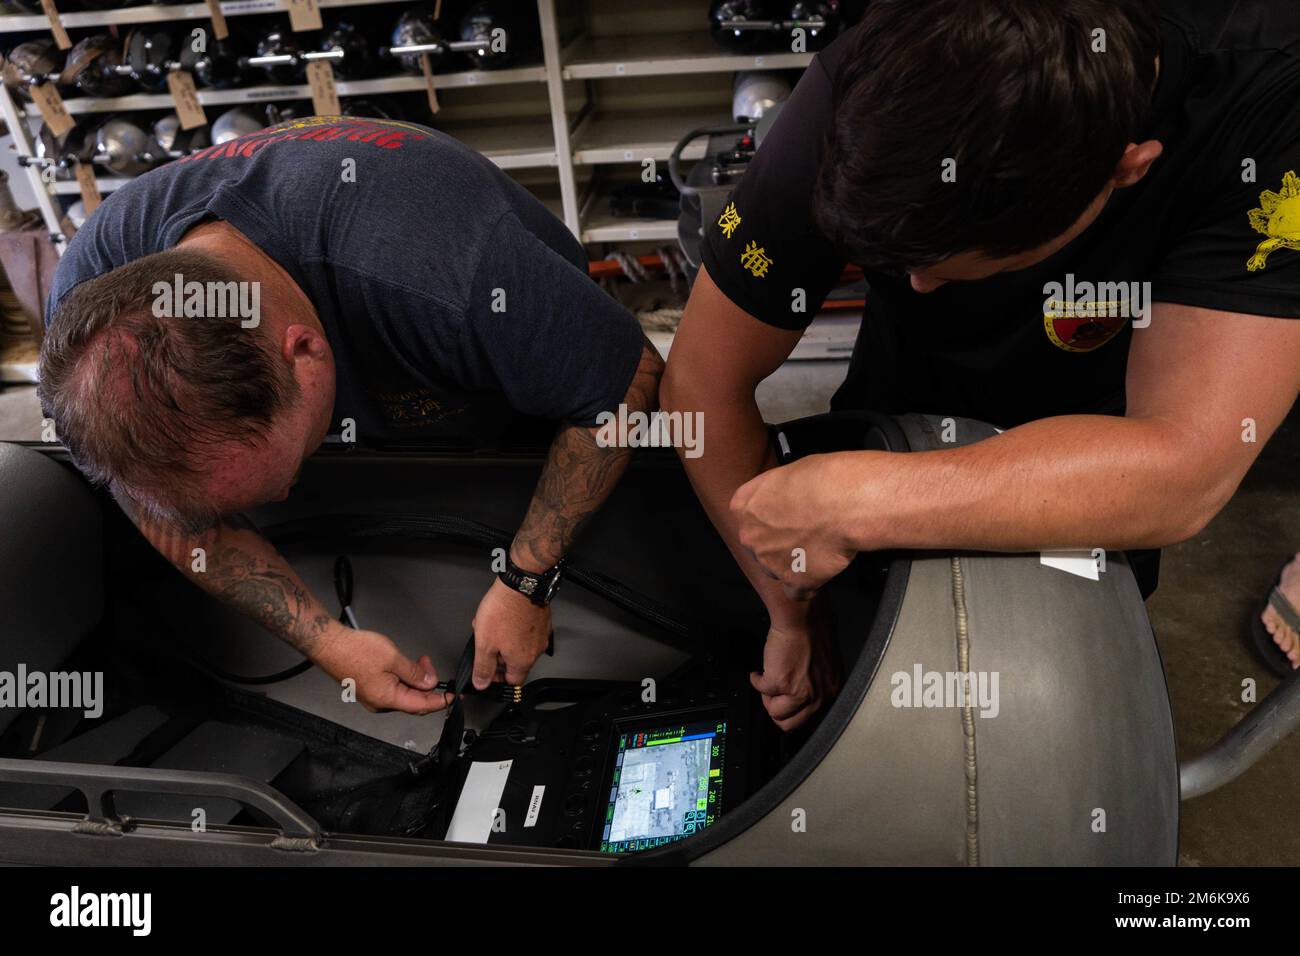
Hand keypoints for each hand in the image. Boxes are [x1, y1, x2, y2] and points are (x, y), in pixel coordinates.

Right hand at [313, 621, 448, 714]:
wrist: (330, 645)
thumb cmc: (355, 651)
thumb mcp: (393, 658)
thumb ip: (415, 673)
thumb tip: (429, 683)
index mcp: (387, 699)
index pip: (421, 706)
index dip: (440, 701)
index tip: (452, 697)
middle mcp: (379, 703)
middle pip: (413, 701)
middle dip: (427, 685)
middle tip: (430, 666)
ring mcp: (373, 697)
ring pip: (403, 694)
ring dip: (415, 680)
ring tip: (419, 661)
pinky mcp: (369, 689)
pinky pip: (393, 689)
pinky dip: (404, 679)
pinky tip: (405, 666)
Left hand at [472, 577, 551, 688]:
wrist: (520, 585)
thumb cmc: (503, 611)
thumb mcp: (484, 643)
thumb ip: (483, 667)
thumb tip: (482, 684)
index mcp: (522, 661)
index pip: (512, 682)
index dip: (498, 679)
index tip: (488, 670)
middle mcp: (536, 651)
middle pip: (516, 663)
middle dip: (499, 655)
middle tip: (486, 643)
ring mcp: (541, 635)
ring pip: (520, 646)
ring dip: (505, 641)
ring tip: (492, 626)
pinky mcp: (542, 621)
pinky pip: (526, 632)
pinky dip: (514, 629)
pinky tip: (503, 617)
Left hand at [731, 453, 858, 597]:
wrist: (844, 503)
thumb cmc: (823, 480)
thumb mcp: (789, 471)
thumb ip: (777, 492)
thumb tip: (787, 497)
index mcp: (745, 506)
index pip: (748, 518)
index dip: (769, 520)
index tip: (783, 519)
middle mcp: (751, 536)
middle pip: (760, 547)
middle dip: (779, 544)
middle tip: (806, 534)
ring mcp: (770, 561)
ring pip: (777, 570)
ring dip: (795, 564)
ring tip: (820, 548)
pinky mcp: (794, 581)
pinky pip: (798, 591)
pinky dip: (810, 584)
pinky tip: (823, 569)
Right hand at [750, 602, 840, 730]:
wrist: (802, 618)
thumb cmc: (814, 631)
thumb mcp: (825, 664)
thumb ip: (817, 684)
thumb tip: (802, 696)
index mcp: (831, 692)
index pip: (813, 719)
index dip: (795, 713)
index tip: (787, 706)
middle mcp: (818, 697)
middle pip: (792, 724)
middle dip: (778, 709)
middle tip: (774, 696)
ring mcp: (799, 693)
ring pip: (776, 713)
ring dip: (767, 698)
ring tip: (767, 684)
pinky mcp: (779, 683)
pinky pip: (761, 690)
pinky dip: (756, 680)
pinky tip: (758, 673)